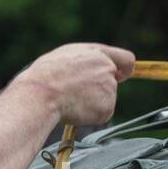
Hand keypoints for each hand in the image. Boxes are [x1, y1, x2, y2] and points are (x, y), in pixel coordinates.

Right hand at [16, 43, 134, 125]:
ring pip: (104, 99)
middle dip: (98, 90)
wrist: (41, 94)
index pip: (126, 59)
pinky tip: (74, 109)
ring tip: (69, 99)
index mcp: (96, 52)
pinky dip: (90, 116)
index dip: (124, 69)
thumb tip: (87, 72)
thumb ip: (83, 61)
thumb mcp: (63, 58)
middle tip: (76, 94)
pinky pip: (101, 114)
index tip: (122, 76)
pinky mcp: (107, 107)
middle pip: (111, 83)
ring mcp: (109, 88)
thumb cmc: (45, 76)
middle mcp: (107, 68)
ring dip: (91, 103)